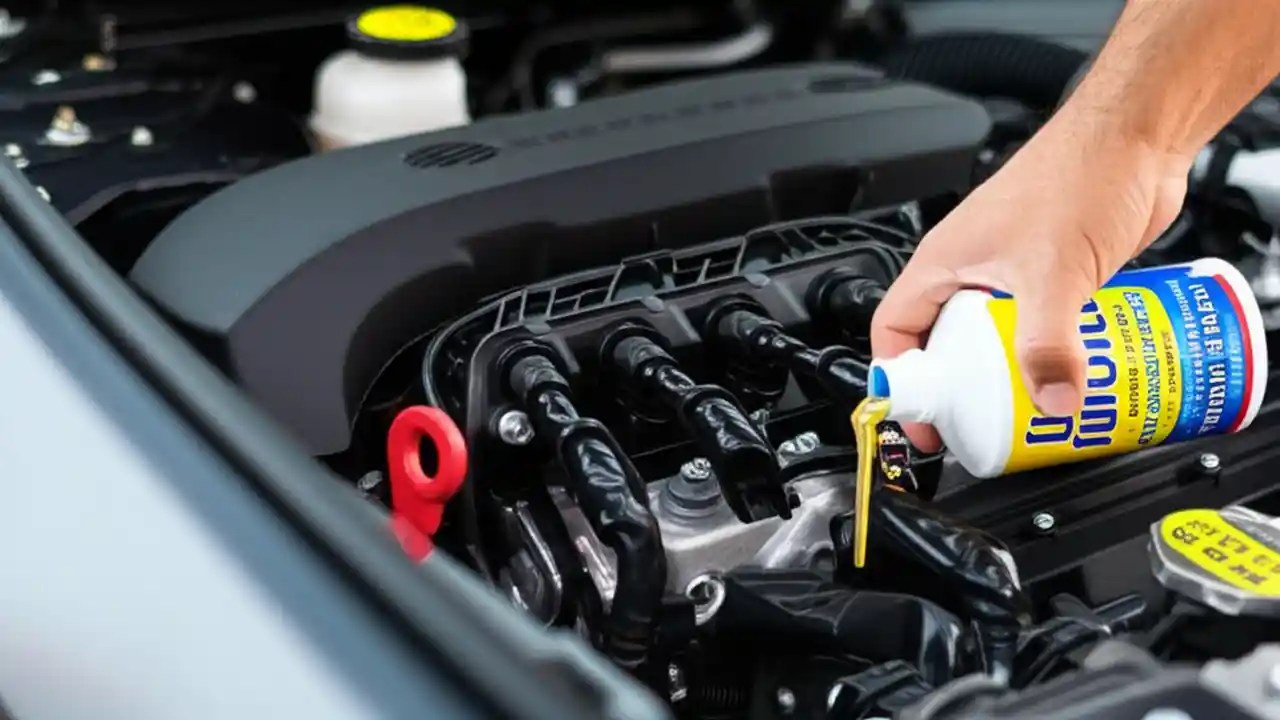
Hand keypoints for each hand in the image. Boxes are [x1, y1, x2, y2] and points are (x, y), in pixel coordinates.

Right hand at [870, 110, 1191, 451]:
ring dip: (1018, 374)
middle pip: (950, 345)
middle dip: (968, 389)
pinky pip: (1042, 330)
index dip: (902, 382)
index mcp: (943, 263)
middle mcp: (972, 268)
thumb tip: (1053, 400)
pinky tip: (1080, 368)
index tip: (922, 421)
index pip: (895, 332)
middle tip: (991, 421)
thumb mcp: (1054, 271)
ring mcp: (1016, 271)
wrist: (1142, 138)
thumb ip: (1050, 343)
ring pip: (1000, 340)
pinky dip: (1056, 354)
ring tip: (1042, 401)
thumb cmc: (1080, 171)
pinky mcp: (1057, 274)